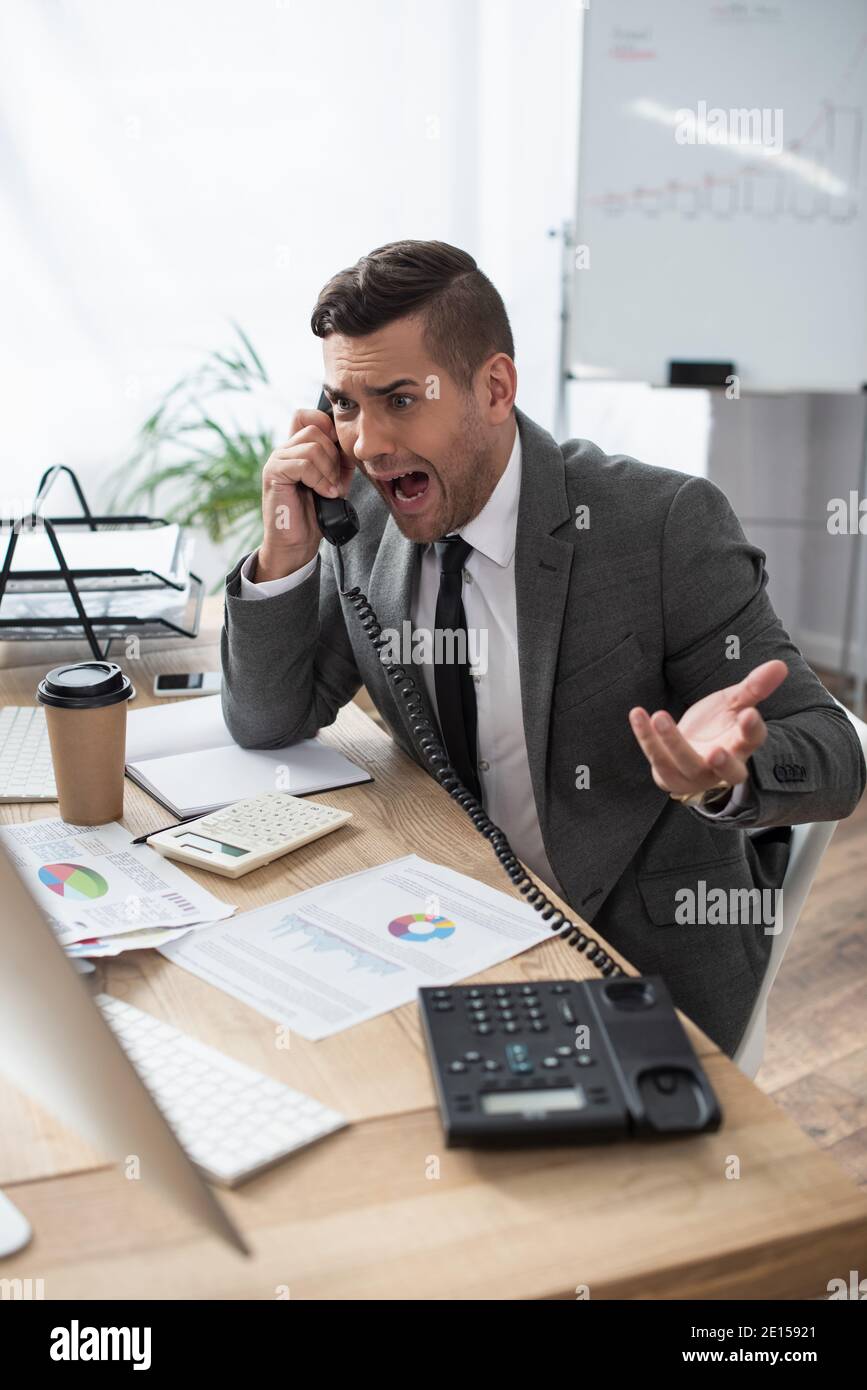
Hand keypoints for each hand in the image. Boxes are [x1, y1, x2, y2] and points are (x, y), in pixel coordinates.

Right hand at [256, 407, 355, 580]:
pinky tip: (323, 493)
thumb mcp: (334, 481)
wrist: (297, 542)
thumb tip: (350, 443)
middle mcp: (284, 449)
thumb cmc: (314, 514)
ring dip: (328, 470)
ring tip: (329, 489)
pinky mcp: (273, 473)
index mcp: (297, 448)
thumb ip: (340, 460)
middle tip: (335, 480)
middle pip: (315, 428)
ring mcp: (277, 460)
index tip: (339, 454)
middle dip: (333, 455)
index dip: (327, 426)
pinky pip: (303, 463)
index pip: (307, 414)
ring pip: (312, 446)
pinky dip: (319, 479)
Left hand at [628, 659, 788, 797]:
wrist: (686, 752)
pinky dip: (645, 736)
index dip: (752, 729)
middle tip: (717, 751)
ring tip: (661, 716)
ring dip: (672, 742)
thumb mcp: (733, 704)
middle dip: (723, 764)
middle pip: (730, 772)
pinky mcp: (668, 776)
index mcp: (742, 746)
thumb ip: (754, 687)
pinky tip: (637, 713)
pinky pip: (656, 758)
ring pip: (685, 763)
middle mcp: (721, 766)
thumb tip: (781, 665)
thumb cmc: (716, 727)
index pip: (753, 741)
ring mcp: (694, 775)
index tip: (749, 713)